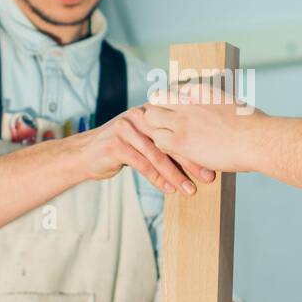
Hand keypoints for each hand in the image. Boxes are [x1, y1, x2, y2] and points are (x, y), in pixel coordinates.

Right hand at [76, 105, 213, 194]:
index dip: (198, 146)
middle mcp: (140, 115)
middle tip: (209, 177)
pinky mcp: (117, 143)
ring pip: (158, 154)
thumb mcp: (144, 140)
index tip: (215, 163)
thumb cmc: (121, 148)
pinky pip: (142, 164)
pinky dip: (157, 178)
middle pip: (172, 140)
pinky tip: (169, 189)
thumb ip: (165, 141)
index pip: (179, 128)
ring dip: (176, 175)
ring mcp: (127, 128)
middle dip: (192, 161)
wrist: (86, 154)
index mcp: (151, 111)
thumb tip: (199, 156)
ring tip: (190, 190)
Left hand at [143, 86, 265, 173]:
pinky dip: (164, 146)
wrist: (256, 139)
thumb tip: (219, 108)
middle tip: (166, 125)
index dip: (172, 103)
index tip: (176, 113)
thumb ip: (216, 102)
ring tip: (170, 139)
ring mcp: (182, 120)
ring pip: (151, 118)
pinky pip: (158, 140)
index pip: (173, 89)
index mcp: (201, 90)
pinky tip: (177, 151)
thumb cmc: (253, 125)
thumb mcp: (231, 102)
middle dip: (158, 111)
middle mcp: (188, 101)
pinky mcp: (181, 141)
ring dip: (158, 128)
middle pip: (156, 98)